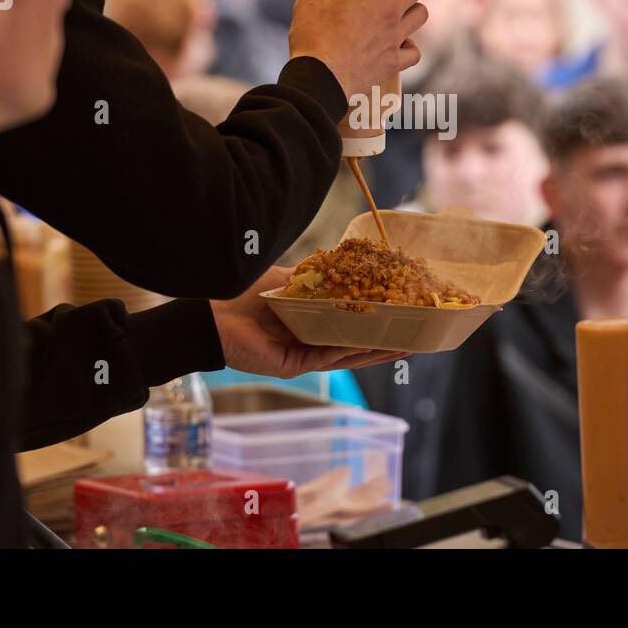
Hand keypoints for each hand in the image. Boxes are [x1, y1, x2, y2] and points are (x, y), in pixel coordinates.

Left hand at [211, 265, 409, 377]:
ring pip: (346, 356)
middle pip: (355, 345)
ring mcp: (303, 356)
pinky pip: (325, 357)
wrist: (212, 313)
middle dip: (384, 342)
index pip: (350, 324)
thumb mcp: (288, 280)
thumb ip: (314, 278)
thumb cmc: (244, 294)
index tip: (401, 315)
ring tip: (403, 346)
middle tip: (415, 338)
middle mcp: (310, 342)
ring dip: (374, 351)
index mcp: (311, 323)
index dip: (375, 322)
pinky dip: (348, 351)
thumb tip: (342, 262)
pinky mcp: (292, 365)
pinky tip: (369, 343)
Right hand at [287, 0, 428, 105]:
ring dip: (413, 10)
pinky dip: (409, 47)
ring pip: (423, 14)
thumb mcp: (305, 5)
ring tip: (398, 13)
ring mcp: (395, 37)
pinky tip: (398, 45)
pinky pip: (415, 51)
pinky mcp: (394, 61)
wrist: (319, 81)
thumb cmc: (311, 39)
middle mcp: (389, 10)